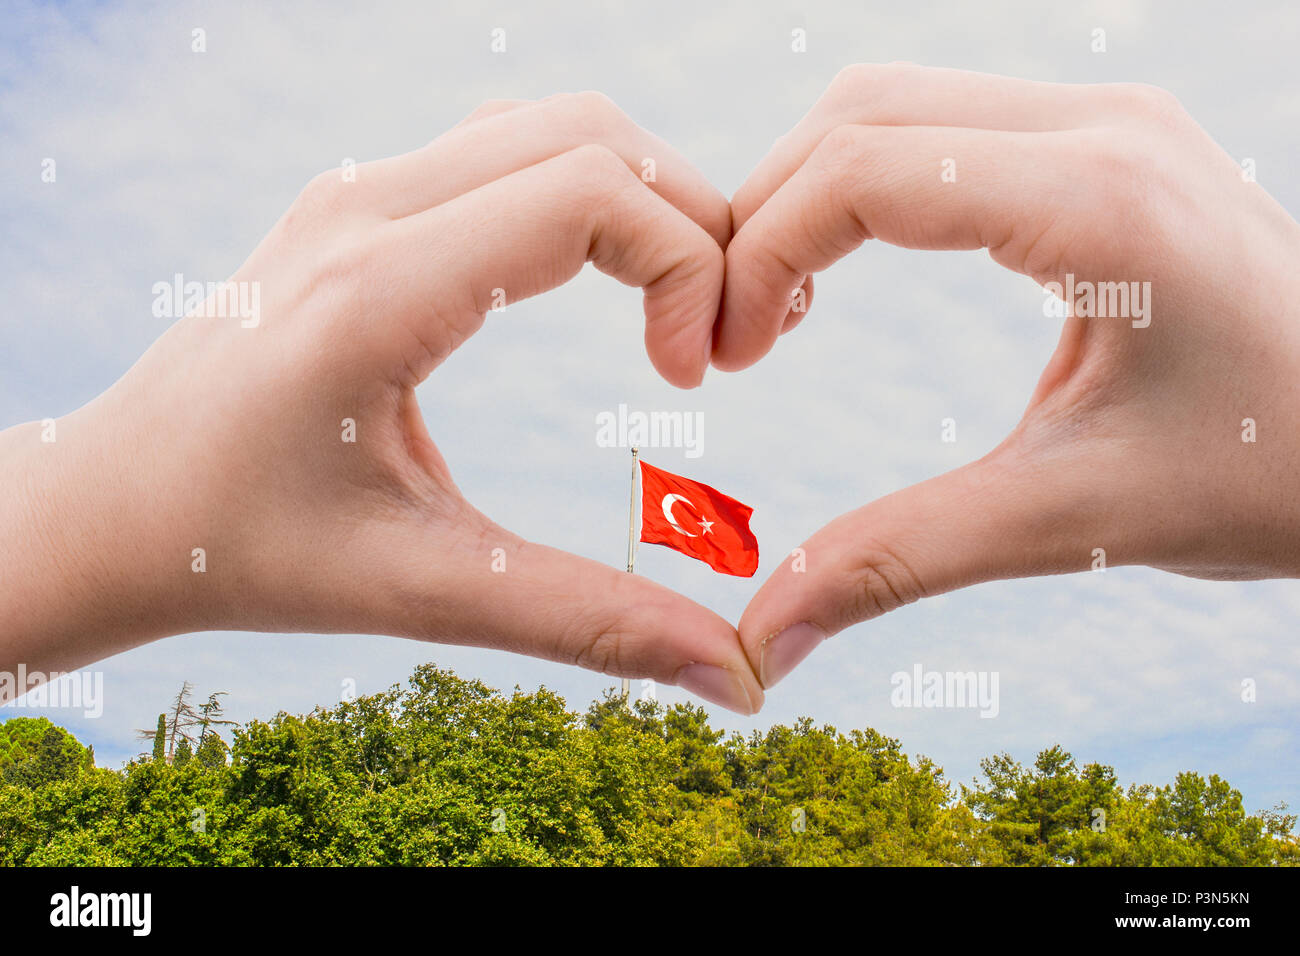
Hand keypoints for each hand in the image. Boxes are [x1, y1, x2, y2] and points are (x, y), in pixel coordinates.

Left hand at [0, 93, 764, 714]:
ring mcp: (355, 190)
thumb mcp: (422, 590)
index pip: (590, 191)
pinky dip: (583, 192)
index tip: (695, 375)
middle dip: (692, 223)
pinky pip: (505, 147)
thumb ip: (590, 623)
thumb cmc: (242, 550)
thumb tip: (737, 679)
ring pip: (553, 125)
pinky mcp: (358, 202)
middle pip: (592, 134)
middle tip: (715, 340)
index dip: (687, 266)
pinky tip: (598, 279)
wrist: (112, 506)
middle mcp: (365, 207)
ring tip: (678, 306)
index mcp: (378, 289)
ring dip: (643, 199)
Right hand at [716, 63, 1299, 686]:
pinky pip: (942, 125)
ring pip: (893, 106)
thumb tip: (763, 640)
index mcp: (1097, 201)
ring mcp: (1108, 121)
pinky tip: (847, 271)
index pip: (864, 170)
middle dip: (765, 218)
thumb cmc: (1266, 475)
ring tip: (780, 312)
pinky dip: (864, 186)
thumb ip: (899, 562)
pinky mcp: (1104, 143)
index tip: (728, 356)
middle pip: (860, 115)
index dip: (759, 255)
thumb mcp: (1070, 520)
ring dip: (809, 195)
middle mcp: (1102, 127)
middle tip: (735, 339)